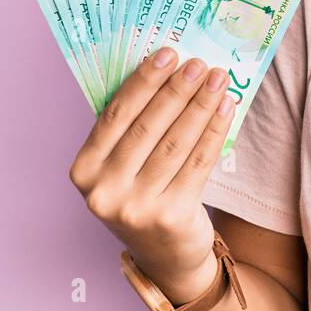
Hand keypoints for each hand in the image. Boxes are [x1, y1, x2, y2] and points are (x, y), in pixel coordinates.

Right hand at [69, 48, 236, 299]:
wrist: (165, 256)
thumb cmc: (144, 196)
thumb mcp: (123, 167)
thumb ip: (133, 127)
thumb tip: (166, 70)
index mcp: (84, 171)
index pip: (115, 115)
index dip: (143, 81)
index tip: (167, 54)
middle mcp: (103, 191)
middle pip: (147, 127)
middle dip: (177, 90)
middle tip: (200, 63)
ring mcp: (136, 207)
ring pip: (176, 143)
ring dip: (200, 106)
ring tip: (219, 80)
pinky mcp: (170, 217)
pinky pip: (198, 163)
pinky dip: (214, 131)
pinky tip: (226, 109)